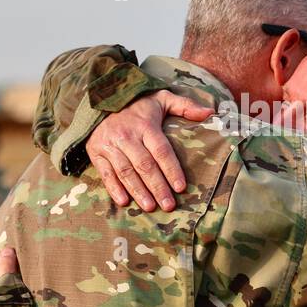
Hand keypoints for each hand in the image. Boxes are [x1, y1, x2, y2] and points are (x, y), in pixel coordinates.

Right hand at [87, 91, 213, 211]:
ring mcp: (110, 145)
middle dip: (158, 187)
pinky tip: (124, 202)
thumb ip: (186, 106)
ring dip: (138, 191)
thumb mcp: (163, 99)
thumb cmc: (139, 104)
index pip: (161, 151)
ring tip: (150, 207)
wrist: (103, 98)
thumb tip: (210, 112)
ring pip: (126, 172)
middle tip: (169, 205)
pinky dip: (114, 189)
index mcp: (145, 125)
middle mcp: (126, 136)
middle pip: (145, 165)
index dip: (171, 170)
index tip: (181, 187)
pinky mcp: (96, 152)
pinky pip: (106, 173)